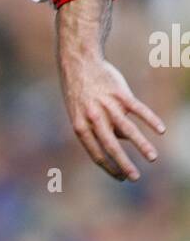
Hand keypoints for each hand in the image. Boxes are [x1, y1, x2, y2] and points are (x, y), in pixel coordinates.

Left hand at [60, 56, 164, 181]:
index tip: (122, 177)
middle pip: (111, 146)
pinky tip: (161, 130)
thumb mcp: (82, 114)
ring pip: (127, 129)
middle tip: (135, 178)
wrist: (79, 63)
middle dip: (124, 164)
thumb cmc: (81, 93)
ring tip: (152, 158)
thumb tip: (122, 139)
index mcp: (81, 128)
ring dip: (141, 145)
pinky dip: (150, 119)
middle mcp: (94, 119)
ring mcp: (107, 105)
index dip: (110, 168)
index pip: (97, 154)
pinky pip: (138, 109)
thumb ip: (101, 128)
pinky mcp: (120, 93)